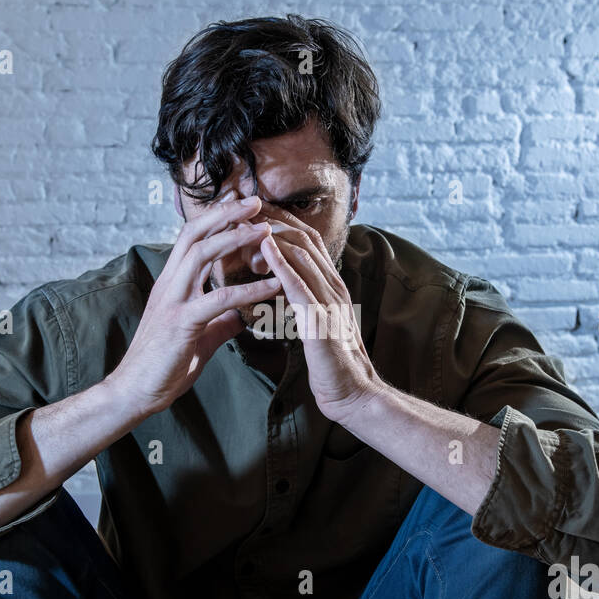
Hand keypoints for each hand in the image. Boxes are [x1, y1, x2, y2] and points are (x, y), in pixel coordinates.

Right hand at [107, 197, 278, 418]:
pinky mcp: (181, 323)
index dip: (216, 218)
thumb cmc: (163, 365)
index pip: (192, 238)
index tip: (241, 206)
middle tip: (256, 200)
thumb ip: (219, 321)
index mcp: (171, 283)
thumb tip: (241, 316)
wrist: (135, 391)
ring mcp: (173, 301)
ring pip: (202, 255)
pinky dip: (250, 289)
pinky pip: (220, 299)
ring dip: (235, 238)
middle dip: (226, 213)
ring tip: (265, 229)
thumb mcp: (197, 336)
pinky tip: (274, 284)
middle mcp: (169, 284)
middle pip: (195, 234)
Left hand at [252, 205, 385, 424]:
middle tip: (245, 204)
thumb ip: (303, 302)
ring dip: (273, 233)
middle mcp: (334, 285)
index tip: (254, 208)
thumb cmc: (331, 364)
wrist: (353, 394)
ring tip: (247, 219)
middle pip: (304, 237)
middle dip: (274, 217)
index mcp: (331, 285)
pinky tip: (263, 249)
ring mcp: (331, 300)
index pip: (307, 240)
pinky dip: (282, 263)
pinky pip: (300, 284)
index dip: (281, 220)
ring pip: (303, 254)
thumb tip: (283, 287)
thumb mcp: (316, 324)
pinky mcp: (322, 320)